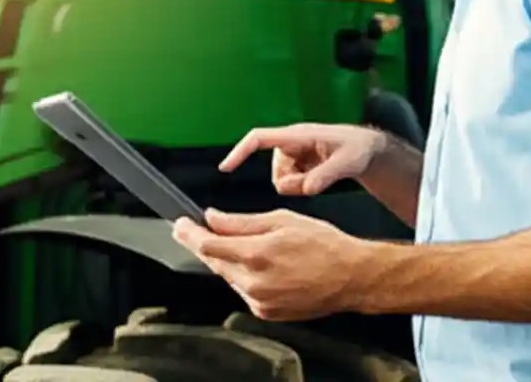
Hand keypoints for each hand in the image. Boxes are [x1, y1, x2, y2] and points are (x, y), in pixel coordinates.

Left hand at [172, 208, 371, 320]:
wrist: (350, 277)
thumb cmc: (323, 245)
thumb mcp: (282, 219)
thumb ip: (241, 222)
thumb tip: (211, 218)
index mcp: (257, 254)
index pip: (207, 246)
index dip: (189, 234)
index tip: (180, 225)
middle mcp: (254, 282)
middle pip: (214, 262)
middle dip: (205, 244)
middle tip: (198, 229)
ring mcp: (259, 300)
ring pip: (228, 276)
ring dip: (228, 260)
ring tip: (249, 246)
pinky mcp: (265, 312)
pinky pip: (243, 290)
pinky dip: (244, 276)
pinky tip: (263, 265)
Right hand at [219, 123, 384, 195]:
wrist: (367, 149)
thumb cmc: (358, 149)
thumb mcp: (347, 163)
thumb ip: (325, 176)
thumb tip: (306, 188)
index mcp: (297, 135)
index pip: (260, 139)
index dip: (240, 152)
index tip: (225, 168)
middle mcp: (291, 143)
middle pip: (275, 171)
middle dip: (292, 182)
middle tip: (319, 179)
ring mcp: (294, 154)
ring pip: (282, 180)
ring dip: (299, 184)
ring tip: (323, 175)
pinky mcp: (298, 164)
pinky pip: (291, 183)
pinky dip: (303, 185)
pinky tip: (320, 176)